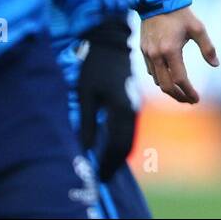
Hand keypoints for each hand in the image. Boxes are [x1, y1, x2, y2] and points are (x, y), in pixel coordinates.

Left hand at [75, 17, 138, 180]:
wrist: (113, 42)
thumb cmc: (96, 67)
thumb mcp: (86, 94)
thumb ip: (87, 123)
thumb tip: (85, 149)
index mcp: (122, 110)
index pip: (117, 145)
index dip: (108, 163)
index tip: (98, 177)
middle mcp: (132, 110)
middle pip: (126, 144)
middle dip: (114, 162)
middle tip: (102, 176)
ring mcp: (134, 105)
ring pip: (129, 136)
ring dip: (118, 152)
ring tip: (105, 164)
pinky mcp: (132, 100)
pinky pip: (129, 126)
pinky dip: (121, 140)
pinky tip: (110, 144)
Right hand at [139, 7, 218, 103]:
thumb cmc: (180, 13)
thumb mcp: (198, 28)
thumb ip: (208, 48)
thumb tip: (216, 65)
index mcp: (170, 50)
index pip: (180, 79)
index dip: (189, 92)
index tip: (197, 99)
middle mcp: (156, 55)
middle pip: (166, 86)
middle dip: (178, 97)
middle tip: (189, 101)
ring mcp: (148, 53)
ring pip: (157, 80)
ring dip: (169, 89)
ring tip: (182, 92)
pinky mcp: (143, 50)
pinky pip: (150, 71)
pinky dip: (160, 78)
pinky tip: (170, 78)